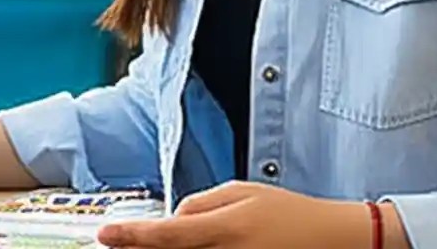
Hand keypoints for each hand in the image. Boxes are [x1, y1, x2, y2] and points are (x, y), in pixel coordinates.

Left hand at [97, 181, 393, 248]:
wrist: (332, 239)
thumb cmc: (286, 212)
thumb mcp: (241, 193)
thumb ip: (200, 204)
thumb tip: (171, 219)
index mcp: (225, 228)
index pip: (167, 235)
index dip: (131, 238)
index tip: (104, 236)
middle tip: (121, 241)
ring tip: (169, 239)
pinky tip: (198, 244)